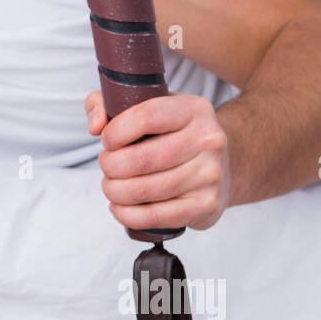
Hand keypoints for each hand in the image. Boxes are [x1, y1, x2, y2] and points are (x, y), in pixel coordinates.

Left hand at [86, 90, 230, 231]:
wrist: (225, 164)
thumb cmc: (175, 134)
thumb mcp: (150, 106)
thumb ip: (109, 103)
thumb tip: (95, 125)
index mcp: (193, 109)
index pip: (145, 117)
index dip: (115, 133)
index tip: (107, 141)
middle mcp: (208, 140)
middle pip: (141, 159)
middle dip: (110, 167)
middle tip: (107, 167)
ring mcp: (210, 175)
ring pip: (144, 190)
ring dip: (115, 191)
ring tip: (112, 186)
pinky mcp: (206, 205)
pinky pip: (155, 216)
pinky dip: (128, 215)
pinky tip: (120, 208)